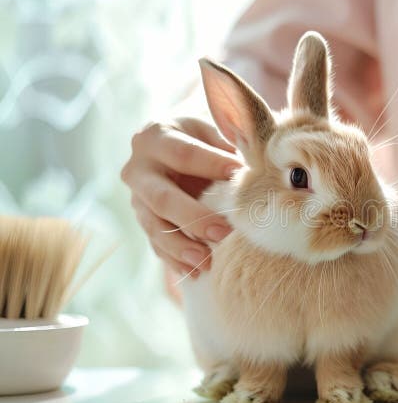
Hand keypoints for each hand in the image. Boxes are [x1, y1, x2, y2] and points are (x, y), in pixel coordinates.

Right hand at [122, 117, 241, 275]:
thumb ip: (229, 142)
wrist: (177, 147)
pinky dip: (175, 260)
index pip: (183, 154)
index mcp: (156, 136)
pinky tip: (195, 272)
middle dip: (193, 218)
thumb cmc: (205, 138)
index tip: (240, 174)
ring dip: (181, 247)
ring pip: (154, 227)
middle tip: (223, 233)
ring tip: (207, 262)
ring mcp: (137, 198)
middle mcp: (139, 169)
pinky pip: (156, 244)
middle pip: (162, 198)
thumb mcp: (213, 130)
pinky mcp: (144, 220)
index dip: (211, 164)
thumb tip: (255, 163)